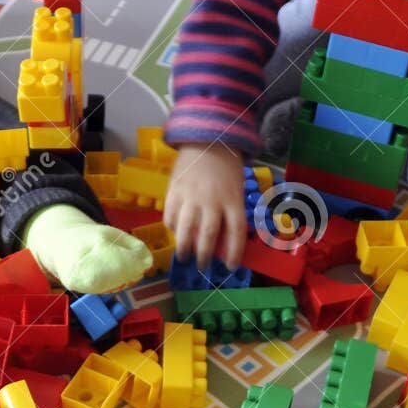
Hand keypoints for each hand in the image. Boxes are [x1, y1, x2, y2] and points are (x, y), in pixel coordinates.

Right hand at [163, 142, 246, 266]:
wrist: (207, 140)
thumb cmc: (226, 168)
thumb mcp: (236, 190)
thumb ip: (230, 213)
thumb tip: (222, 242)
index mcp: (233, 200)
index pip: (236, 233)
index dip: (234, 253)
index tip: (230, 267)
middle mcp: (212, 201)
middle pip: (208, 235)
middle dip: (205, 256)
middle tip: (202, 265)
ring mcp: (191, 196)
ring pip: (186, 229)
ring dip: (184, 248)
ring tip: (184, 257)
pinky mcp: (174, 190)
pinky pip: (171, 215)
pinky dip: (172, 227)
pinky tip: (175, 232)